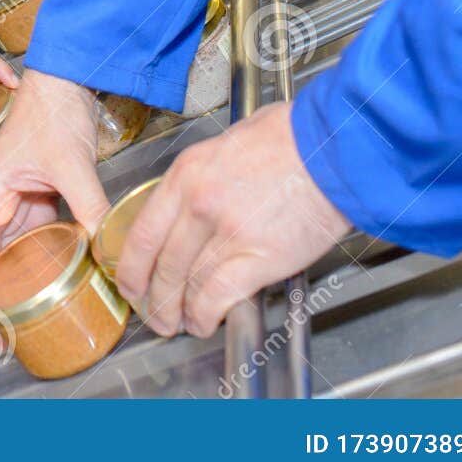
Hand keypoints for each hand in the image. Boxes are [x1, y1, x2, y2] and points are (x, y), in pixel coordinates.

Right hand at [0, 68, 109, 311]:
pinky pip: (30, 236)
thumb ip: (89, 209)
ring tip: (27, 316)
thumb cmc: (50, 106)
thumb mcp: (71, 165)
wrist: (66, 76)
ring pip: (4, 251)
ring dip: (11, 283)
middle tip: (8, 335)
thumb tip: (109, 251)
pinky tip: (54, 278)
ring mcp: (14, 198)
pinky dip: (37, 261)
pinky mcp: (35, 194)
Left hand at [115, 102, 350, 337]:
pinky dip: (205, 314)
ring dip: (178, 310)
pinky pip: (218, 295)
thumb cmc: (290, 138)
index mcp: (187, 174)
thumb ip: (202, 175)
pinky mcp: (258, 256)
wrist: (333, 147)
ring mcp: (227, 232)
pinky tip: (203, 323)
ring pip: (187, 283)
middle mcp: (198, 204)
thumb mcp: (226, 143)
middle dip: (153, 297)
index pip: (143, 232)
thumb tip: (189, 200)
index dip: (130, 266)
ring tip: (177, 323)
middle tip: (153, 313)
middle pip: (162, 263)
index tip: (128, 281)